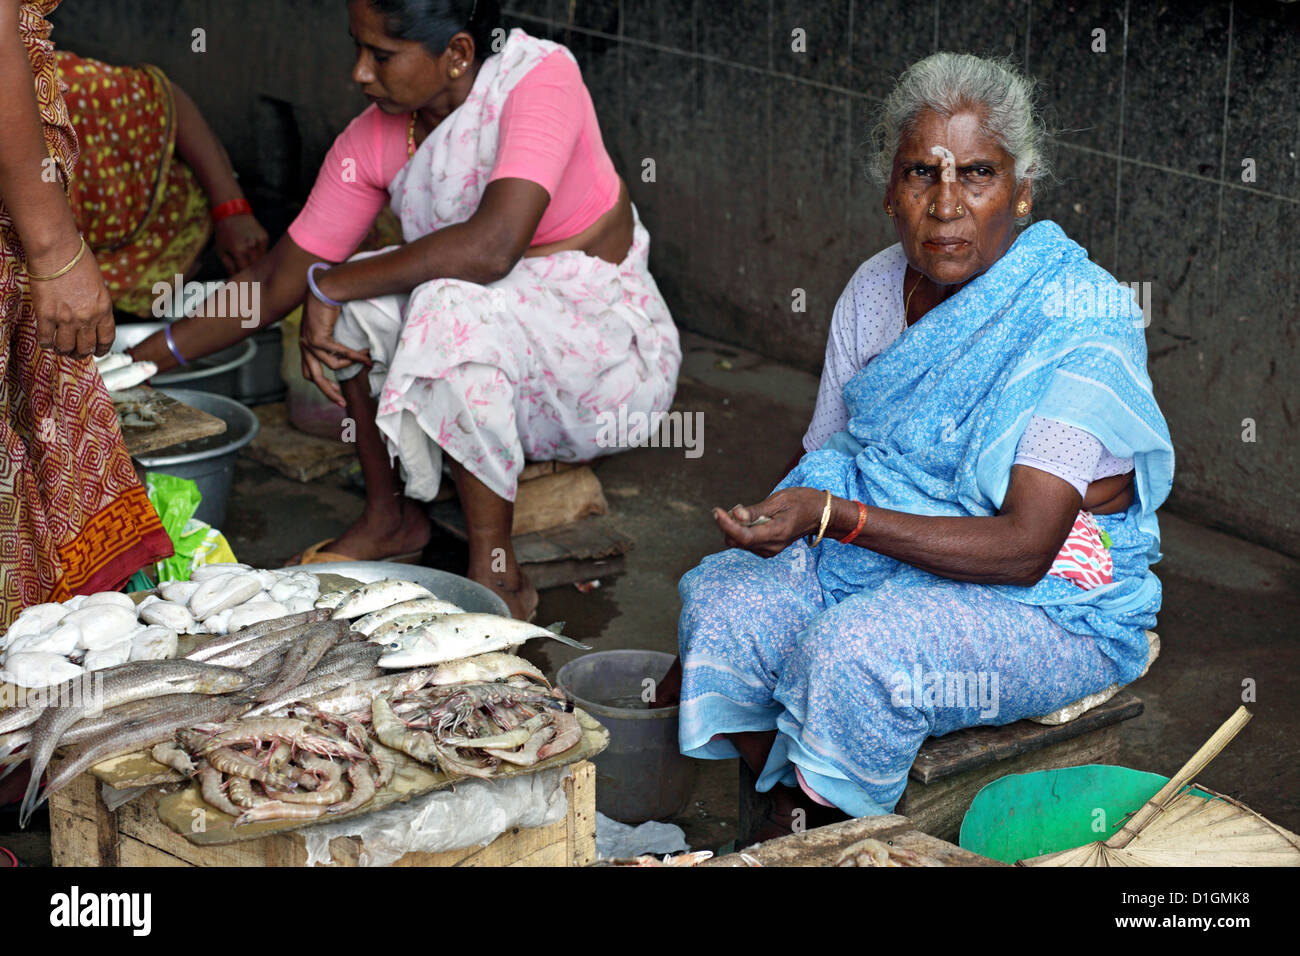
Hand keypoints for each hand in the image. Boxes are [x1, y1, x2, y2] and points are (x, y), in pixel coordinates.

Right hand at [28, 240, 113, 357]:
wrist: (57, 251)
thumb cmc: (78, 260)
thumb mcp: (99, 284)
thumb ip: (97, 303)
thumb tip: (93, 312)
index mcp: (104, 309)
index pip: (107, 338)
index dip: (102, 349)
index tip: (98, 351)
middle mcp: (88, 318)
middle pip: (87, 347)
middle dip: (82, 353)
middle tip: (76, 353)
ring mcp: (67, 319)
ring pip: (67, 347)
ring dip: (64, 350)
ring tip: (60, 348)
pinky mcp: (46, 315)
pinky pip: (47, 338)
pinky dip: (46, 342)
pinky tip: (46, 340)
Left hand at [214, 213, 268, 273]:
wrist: (232, 213)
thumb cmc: (224, 232)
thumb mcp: (221, 249)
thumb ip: (228, 266)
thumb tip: (234, 277)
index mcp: (238, 250)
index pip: (244, 270)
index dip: (242, 275)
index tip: (241, 278)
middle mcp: (251, 246)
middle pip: (254, 267)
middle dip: (250, 270)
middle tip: (246, 271)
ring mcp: (259, 241)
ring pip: (261, 260)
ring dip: (256, 262)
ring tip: (249, 260)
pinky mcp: (264, 237)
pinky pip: (264, 251)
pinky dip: (259, 253)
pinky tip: (253, 249)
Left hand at [299, 280, 369, 407]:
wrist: (323, 288)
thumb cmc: (327, 305)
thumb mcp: (326, 327)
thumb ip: (330, 342)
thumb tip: (346, 356)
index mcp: (304, 345)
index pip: (309, 372)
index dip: (322, 385)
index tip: (336, 391)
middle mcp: (304, 345)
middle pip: (314, 378)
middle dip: (328, 392)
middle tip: (341, 403)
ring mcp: (309, 342)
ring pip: (332, 365)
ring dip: (351, 363)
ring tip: (365, 358)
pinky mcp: (318, 337)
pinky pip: (340, 353)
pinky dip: (354, 356)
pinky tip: (366, 358)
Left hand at [711, 487, 827, 556]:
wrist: (820, 515)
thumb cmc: (801, 502)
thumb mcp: (779, 500)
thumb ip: (756, 510)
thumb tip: (735, 515)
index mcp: (776, 533)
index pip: (743, 536)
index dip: (726, 525)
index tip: (717, 511)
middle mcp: (771, 547)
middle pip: (737, 541)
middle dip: (729, 525)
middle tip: (735, 507)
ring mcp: (770, 551)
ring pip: (740, 543)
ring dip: (736, 527)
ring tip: (748, 512)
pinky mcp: (767, 550)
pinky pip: (747, 542)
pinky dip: (743, 530)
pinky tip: (752, 519)